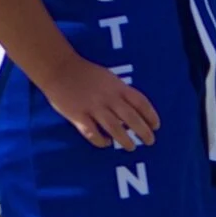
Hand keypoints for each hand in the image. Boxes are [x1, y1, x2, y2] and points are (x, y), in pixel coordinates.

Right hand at [38, 58, 157, 149]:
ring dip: (125, 140)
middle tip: (150, 141)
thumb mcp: (110, 78)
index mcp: (118, 87)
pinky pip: (92, 133)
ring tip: (131, 147)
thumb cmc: (87, 74)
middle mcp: (109, 98)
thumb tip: (133, 111)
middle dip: (143, 132)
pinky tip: (106, 143)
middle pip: (131, 118)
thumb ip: (121, 92)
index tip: (156, 126)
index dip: (151, 116)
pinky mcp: (77, 115)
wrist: (59, 68)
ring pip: (114, 128)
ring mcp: (93, 107)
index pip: (141, 103)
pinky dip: (101, 140)